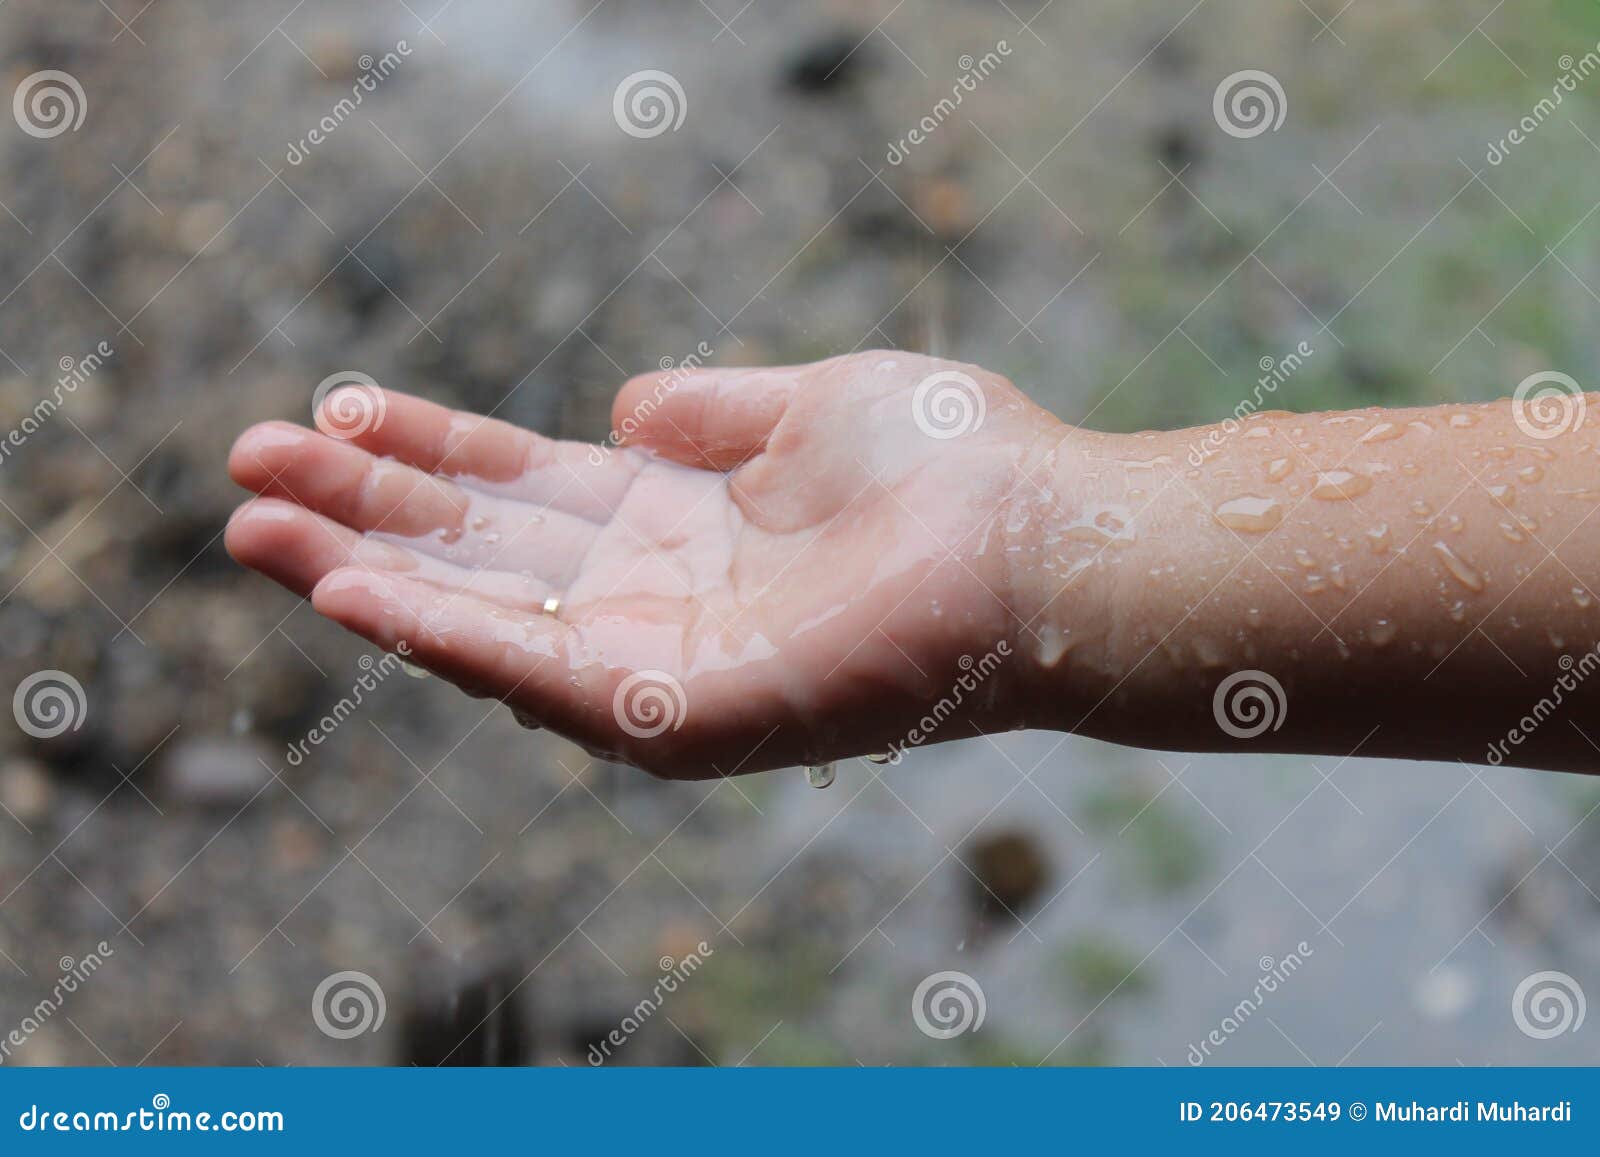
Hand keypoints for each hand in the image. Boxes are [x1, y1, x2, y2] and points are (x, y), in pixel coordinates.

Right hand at [226, 352, 1065, 777]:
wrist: (1041, 537)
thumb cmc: (951, 468)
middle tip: (243, 472)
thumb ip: (708, 409)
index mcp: (677, 521)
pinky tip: (360, 591)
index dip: (426, 453)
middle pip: (480, 553)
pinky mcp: (683, 717)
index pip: (522, 487)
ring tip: (256, 530)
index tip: (333, 412)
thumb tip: (626, 402)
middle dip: (363, 515)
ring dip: (369, 577)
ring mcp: (661, 664)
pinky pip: (543, 675)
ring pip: (486, 619)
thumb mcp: (806, 406)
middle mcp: (654, 597)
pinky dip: (447, 634)